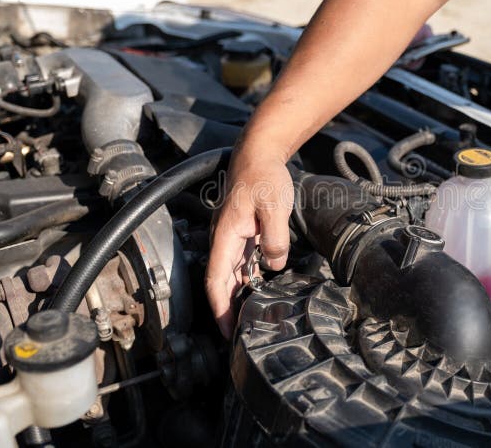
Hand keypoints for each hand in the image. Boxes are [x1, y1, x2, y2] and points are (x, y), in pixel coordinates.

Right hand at [205, 149, 292, 337]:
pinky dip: (248, 279)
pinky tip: (259, 290)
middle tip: (240, 335)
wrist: (260, 154)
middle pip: (222, 282)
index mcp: (226, 236)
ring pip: (232, 274)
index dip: (219, 309)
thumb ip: (274, 237)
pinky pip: (242, 262)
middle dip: (227, 310)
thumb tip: (273, 265)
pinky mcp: (244, 233)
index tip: (226, 331)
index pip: (216, 281)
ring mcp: (233, 237)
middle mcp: (225, 240)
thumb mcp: (273, 206)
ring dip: (237, 297)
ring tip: (250, 319)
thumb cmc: (263, 176)